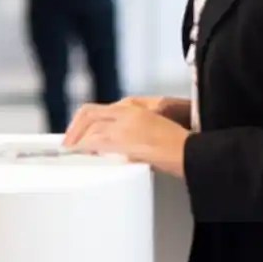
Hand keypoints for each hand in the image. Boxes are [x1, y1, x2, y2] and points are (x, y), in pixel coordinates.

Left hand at [63, 101, 190, 177]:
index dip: (82, 122)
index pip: (99, 109)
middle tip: (68, 144)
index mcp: (135, 108)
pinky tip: (80, 153)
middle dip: (74, 129)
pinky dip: (83, 145)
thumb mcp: (155, 131)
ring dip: (76, 138)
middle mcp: (128, 111)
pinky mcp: (125, 137)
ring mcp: (125, 123)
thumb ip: (133, 134)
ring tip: (71, 151)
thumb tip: (117, 149)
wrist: (193, 153)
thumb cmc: (180, 147)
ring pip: (90, 125)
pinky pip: (95, 139)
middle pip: (89, 113)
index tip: (76, 134)